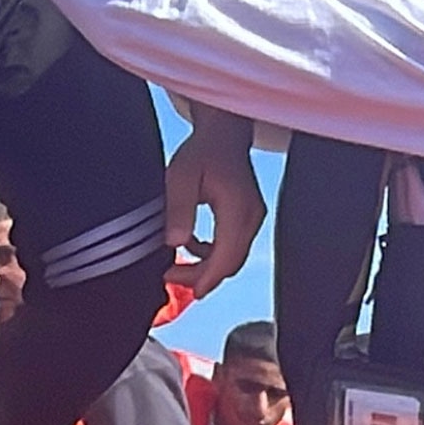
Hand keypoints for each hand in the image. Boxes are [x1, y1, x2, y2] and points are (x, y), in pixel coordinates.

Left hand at [163, 117, 262, 294]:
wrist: (223, 133)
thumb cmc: (202, 152)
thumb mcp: (181, 177)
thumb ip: (179, 209)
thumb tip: (175, 243)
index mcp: (237, 208)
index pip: (226, 255)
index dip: (207, 278)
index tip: (188, 290)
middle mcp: (251, 215)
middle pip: (231, 261)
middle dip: (203, 276)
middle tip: (171, 277)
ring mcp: (253, 216)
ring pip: (232, 256)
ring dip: (206, 266)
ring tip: (176, 266)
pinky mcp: (248, 216)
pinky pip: (232, 246)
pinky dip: (212, 253)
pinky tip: (190, 246)